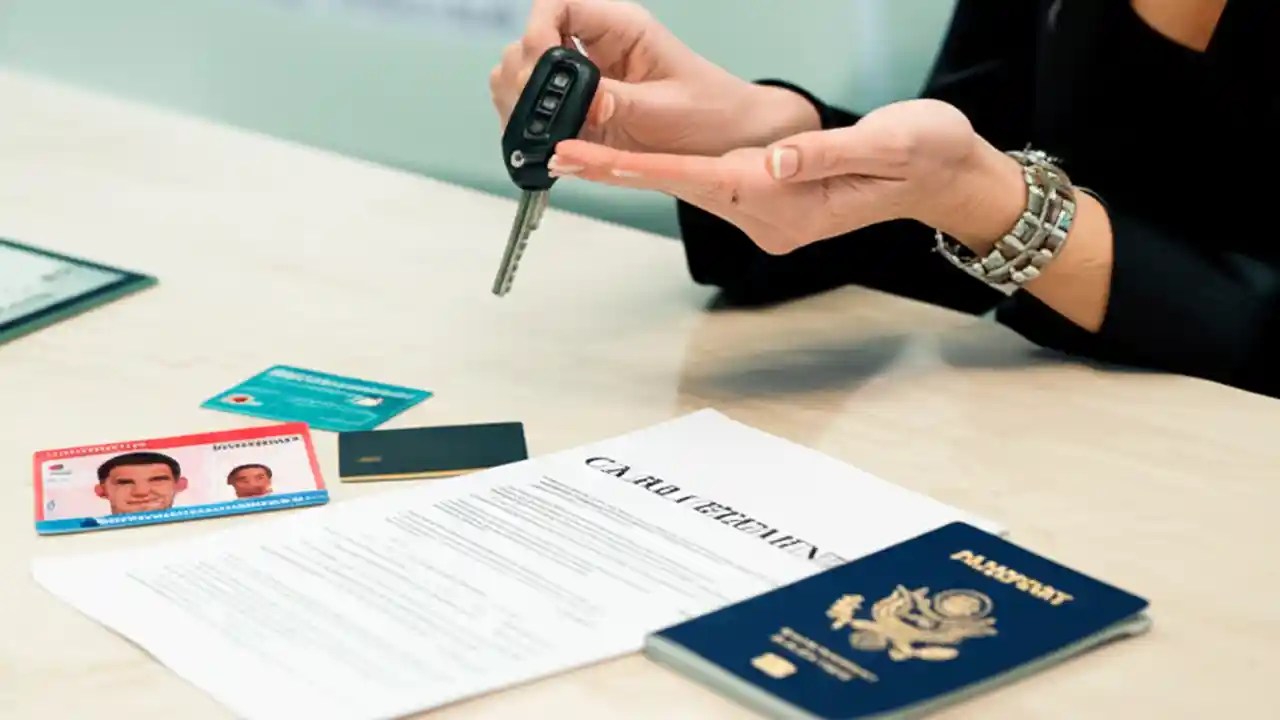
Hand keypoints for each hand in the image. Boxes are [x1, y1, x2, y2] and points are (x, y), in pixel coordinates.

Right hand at [489, 0, 820, 157]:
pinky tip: (543, 144)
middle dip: (526, 75)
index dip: (540, 29)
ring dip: (521, 102)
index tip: (541, 66)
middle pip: (531, 41)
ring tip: (541, 131)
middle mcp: (594, 49)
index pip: (559, 5)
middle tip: (541, 111)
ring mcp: (581, 81)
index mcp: (619, 30)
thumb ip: (621, 103)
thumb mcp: (667, 108)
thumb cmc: (709, 113)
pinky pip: (534, 112)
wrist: (726, 144)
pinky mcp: (577, 113)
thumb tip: (584, 102)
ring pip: (522, 74)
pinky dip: (528, 127)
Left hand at [548, 99, 1025, 254]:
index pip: (698, 181)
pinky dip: (669, 171)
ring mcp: (771, 211)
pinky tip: (640, 157)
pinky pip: (710, 185)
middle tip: (556, 152)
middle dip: (617, 169)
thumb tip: (775, 159)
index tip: (588, 159)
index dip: (639, 167)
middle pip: (679, 187)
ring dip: (636, 170)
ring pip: (690, 187)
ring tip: (580, 151)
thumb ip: (826, 153)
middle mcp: (771, 213)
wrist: (949, 179)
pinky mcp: (775, 199)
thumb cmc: (927, 156)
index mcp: (789, 198)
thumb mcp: (888, 146)